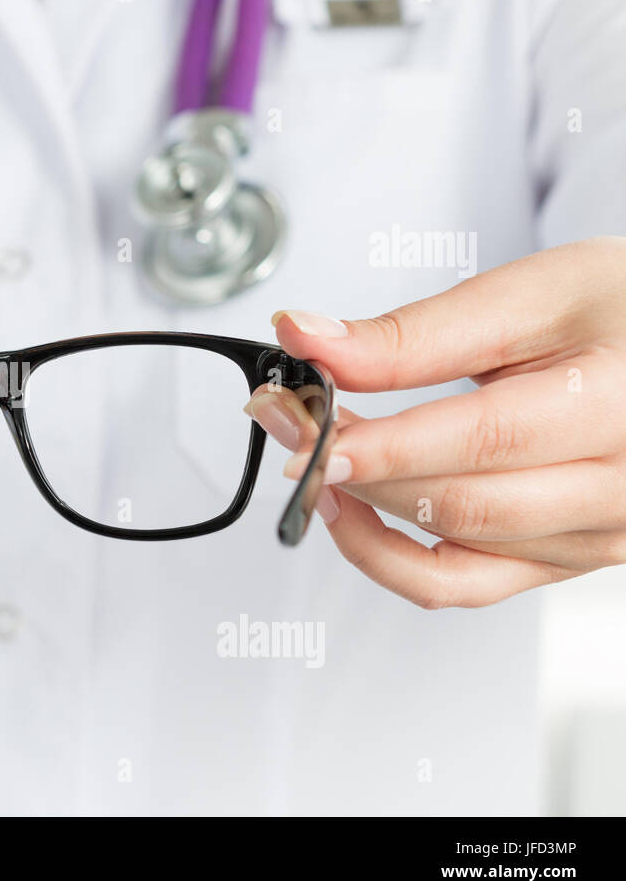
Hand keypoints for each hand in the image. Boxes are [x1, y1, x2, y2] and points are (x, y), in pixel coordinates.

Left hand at [244, 236, 625, 607]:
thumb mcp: (535, 294)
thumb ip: (415, 333)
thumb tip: (306, 337)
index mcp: (623, 405)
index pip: (486, 439)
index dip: (384, 443)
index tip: (302, 424)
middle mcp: (623, 488)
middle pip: (457, 503)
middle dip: (351, 465)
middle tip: (287, 416)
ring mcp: (597, 539)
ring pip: (452, 549)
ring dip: (360, 505)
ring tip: (311, 452)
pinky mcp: (563, 563)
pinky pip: (462, 586)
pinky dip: (388, 558)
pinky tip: (346, 510)